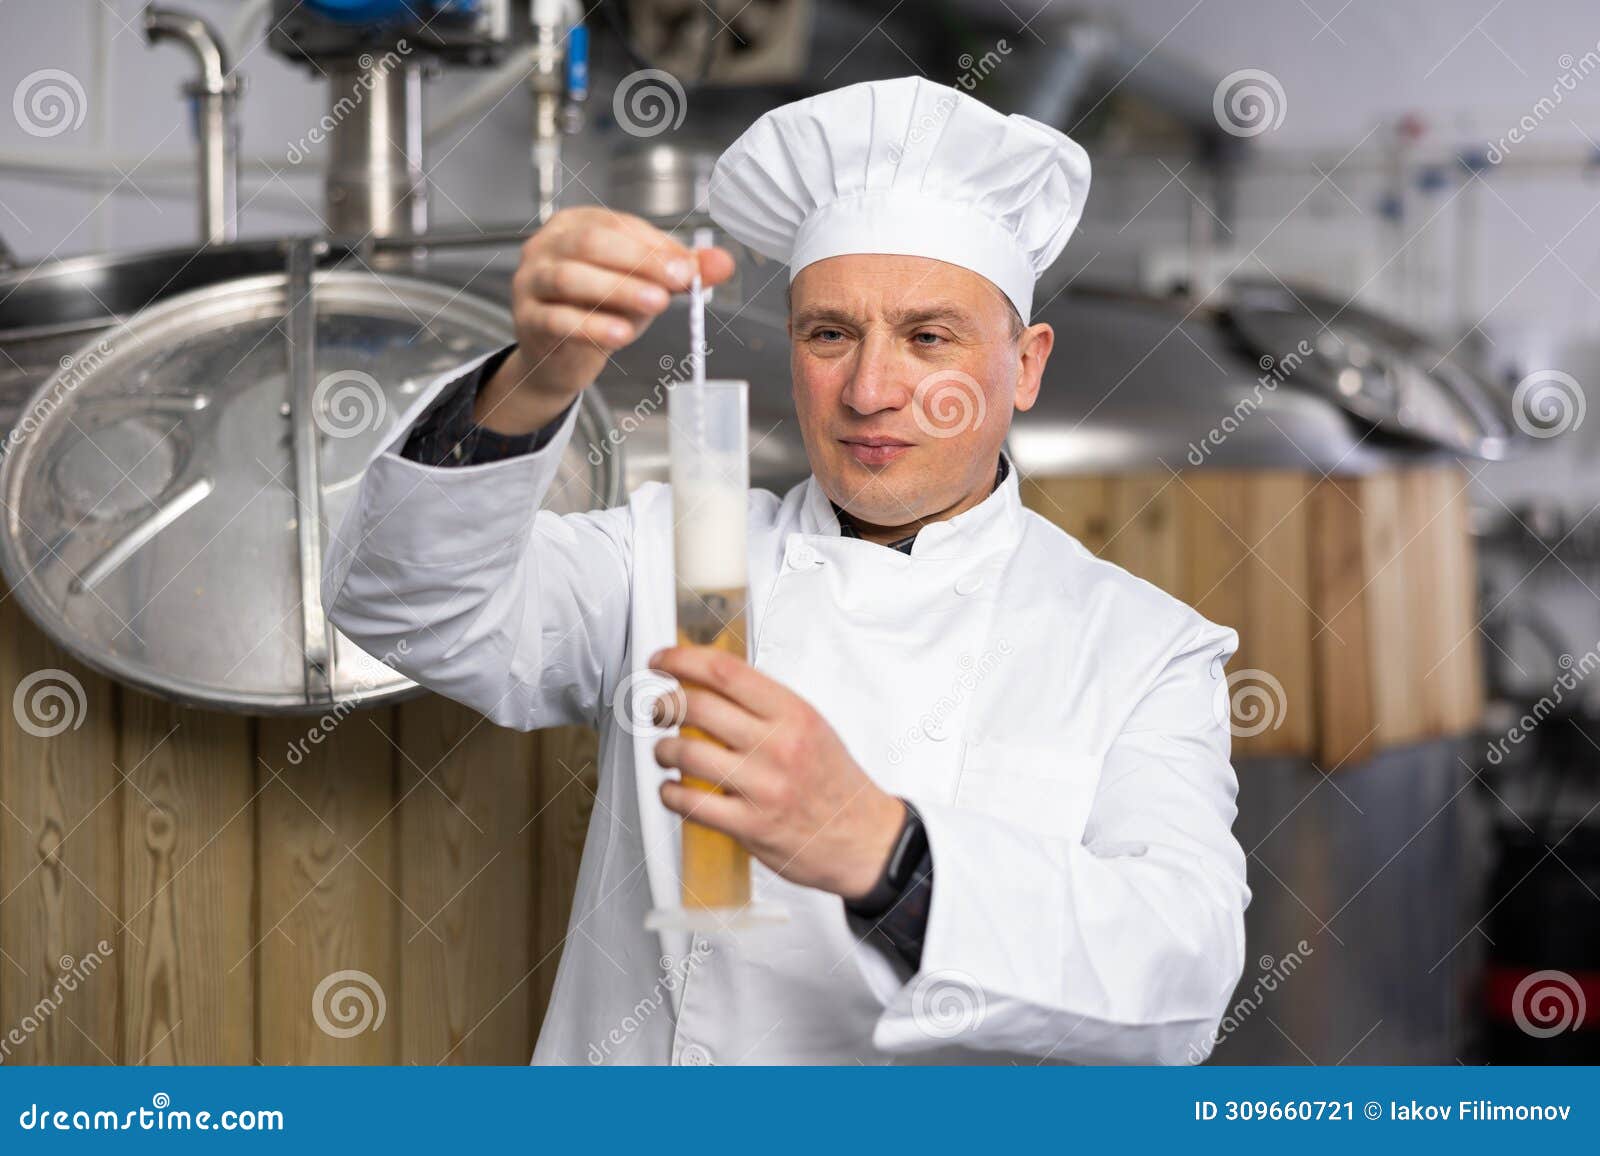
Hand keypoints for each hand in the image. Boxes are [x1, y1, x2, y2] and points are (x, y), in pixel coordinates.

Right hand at [476, 207, 734, 433]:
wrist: (559, 358)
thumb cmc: (599, 309)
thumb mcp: (644, 285)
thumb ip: (680, 272)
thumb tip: (724, 262)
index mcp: (575, 225)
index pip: (617, 225)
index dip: (655, 244)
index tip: (689, 266)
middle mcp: (547, 247)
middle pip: (591, 243)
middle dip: (640, 260)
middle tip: (678, 280)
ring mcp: (531, 282)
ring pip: (571, 277)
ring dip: (619, 289)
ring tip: (657, 304)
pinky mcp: (527, 320)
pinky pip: (558, 320)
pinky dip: (593, 326)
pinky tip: (622, 335)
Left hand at [648, 644, 907, 900]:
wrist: (865, 839)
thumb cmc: (835, 783)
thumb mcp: (811, 726)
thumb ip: (765, 705)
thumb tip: (710, 685)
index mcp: (794, 713)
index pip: (724, 672)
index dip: (682, 660)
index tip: (662, 661)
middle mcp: (778, 746)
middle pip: (697, 707)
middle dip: (665, 705)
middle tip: (660, 710)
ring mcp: (763, 787)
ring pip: (686, 753)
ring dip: (663, 750)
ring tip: (666, 752)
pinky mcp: (750, 825)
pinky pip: (691, 802)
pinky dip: (670, 793)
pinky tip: (673, 790)